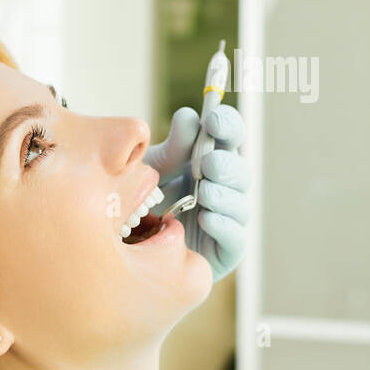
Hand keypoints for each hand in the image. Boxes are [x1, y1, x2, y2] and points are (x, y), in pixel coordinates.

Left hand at [143, 104, 249, 281]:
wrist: (127, 253)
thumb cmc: (144, 204)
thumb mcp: (153, 170)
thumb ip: (173, 147)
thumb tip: (190, 117)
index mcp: (209, 161)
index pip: (230, 138)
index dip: (228, 126)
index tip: (214, 121)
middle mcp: (224, 189)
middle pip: (241, 171)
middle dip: (226, 165)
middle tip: (206, 163)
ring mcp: (227, 220)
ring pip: (241, 204)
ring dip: (224, 196)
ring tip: (203, 193)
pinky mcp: (224, 252)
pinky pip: (236, 238)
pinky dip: (223, 225)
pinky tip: (204, 217)